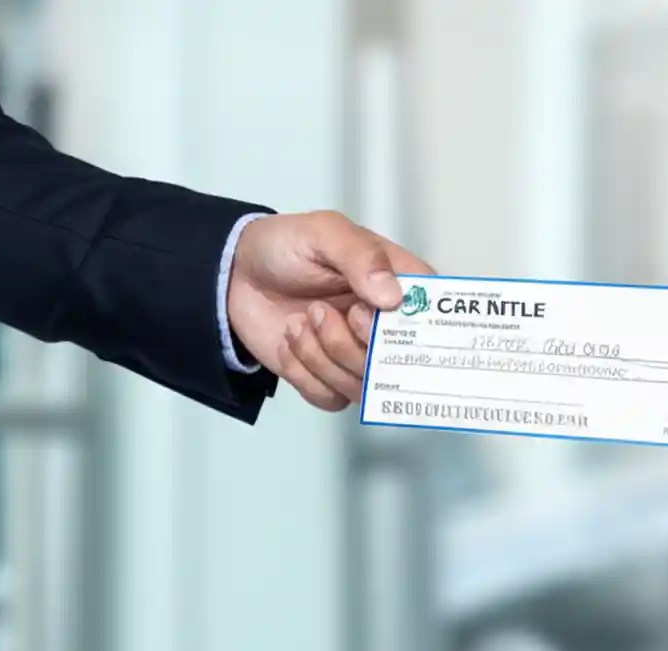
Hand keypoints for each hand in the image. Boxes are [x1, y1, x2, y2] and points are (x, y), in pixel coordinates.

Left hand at [227, 211, 433, 410]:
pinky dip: (304, 373)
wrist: (234, 275)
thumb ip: (361, 256)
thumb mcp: (323, 233)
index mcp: (400, 285)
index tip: (368, 313)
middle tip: (320, 312)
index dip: (410, 328)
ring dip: (323, 356)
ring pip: (364, 386)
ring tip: (300, 321)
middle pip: (398, 365)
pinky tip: (290, 341)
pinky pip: (331, 398)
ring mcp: (359, 356)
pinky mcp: (330, 379)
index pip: (433, 318)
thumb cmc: (285, 246)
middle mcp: (387, 327)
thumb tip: (392, 296)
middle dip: (352, 345)